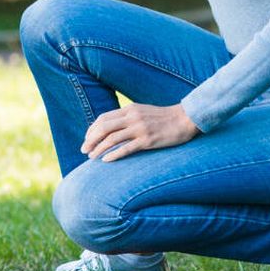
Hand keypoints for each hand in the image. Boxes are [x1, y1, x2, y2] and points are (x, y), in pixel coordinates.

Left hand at [81, 103, 200, 161]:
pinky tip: (106, 160)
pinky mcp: (148, 140)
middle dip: (90, 140)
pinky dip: (114, 155)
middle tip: (84, 150)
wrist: (186, 119)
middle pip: (103, 128)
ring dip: (99, 149)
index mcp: (129, 109)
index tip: (87, 139)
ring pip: (112, 139)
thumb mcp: (142, 111)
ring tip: (91, 157)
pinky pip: (126, 148)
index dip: (91, 130)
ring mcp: (140, 128)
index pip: (103, 118)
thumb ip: (127, 117)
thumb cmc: (164, 118)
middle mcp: (132, 117)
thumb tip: (112, 127)